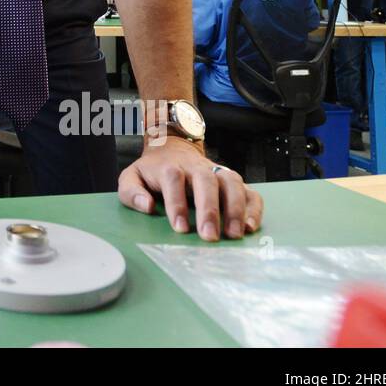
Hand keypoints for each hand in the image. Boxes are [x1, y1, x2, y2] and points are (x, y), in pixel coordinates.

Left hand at [118, 136, 263, 240]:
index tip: (180, 228)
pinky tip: (250, 227)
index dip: (177, 203)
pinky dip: (254, 208)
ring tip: (234, 235)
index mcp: (170, 166)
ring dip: (235, 208)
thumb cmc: (152, 172)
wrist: (171, 149)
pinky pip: (250, 191)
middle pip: (207, 181)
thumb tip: (148, 206)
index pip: (174, 180)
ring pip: (232, 182)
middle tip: (209, 236)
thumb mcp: (131, 177)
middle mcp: (196, 167)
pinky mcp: (232, 182)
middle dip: (210, 209)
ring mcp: (218, 172)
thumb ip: (132, 192)